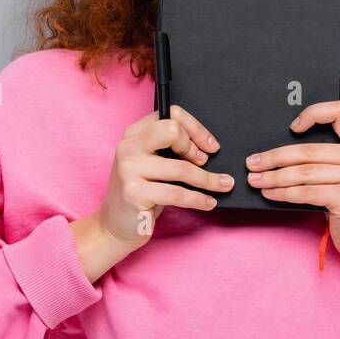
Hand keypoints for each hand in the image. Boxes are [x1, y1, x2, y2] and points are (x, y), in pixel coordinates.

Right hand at [95, 105, 234, 246]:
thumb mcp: (152, 163)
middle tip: (206, 162)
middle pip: (172, 131)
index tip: (211, 146)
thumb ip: (171, 148)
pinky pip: (177, 193)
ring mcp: (129, 169)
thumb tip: (209, 147)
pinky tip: (209, 202)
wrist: (115, 224)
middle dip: (195, 146)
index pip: (170, 114)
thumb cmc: (143, 190)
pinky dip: (198, 198)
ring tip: (224, 185)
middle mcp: (128, 147)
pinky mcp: (134, 193)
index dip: (196, 128)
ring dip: (209, 179)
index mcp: (134, 133)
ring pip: (181, 168)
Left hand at [245, 100, 339, 263]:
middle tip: (253, 162)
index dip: (314, 113)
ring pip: (303, 172)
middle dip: (274, 157)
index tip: (291, 127)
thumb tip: (282, 151)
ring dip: (273, 177)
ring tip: (255, 180)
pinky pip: (306, 192)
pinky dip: (283, 193)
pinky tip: (270, 194)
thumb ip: (331, 156)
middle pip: (309, 150)